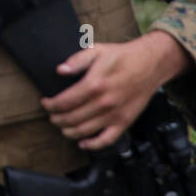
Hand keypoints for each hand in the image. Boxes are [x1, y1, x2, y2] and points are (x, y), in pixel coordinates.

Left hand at [42, 30, 191, 149]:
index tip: (45, 102)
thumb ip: (76, 61)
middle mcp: (104, 103)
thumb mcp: (97, 50)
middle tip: (51, 115)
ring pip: (84, 131)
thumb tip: (60, 70)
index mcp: (94, 85)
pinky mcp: (125, 122)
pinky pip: (107, 140)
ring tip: (62, 125)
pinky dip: (92, 145)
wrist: (150, 64)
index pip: (64, 102)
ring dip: (67, 131)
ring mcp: (115, 114)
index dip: (50, 105)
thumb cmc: (122, 56)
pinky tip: (83, 143)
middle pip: (70, 119)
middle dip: (56, 119)